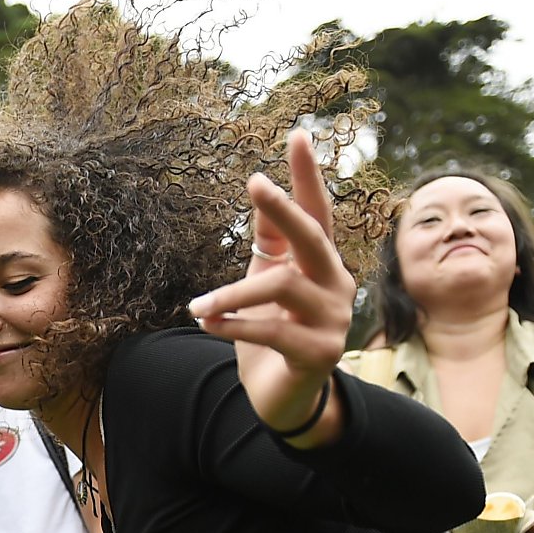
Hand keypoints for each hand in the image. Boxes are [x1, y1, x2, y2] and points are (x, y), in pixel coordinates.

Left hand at [187, 129, 353, 437]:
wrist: (283, 398)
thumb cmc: (271, 333)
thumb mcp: (265, 281)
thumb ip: (268, 241)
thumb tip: (262, 186)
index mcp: (320, 262)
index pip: (317, 211)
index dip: (308, 175)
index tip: (298, 134)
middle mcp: (336, 284)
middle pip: (311, 237)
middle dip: (283, 208)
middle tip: (257, 183)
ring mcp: (333, 319)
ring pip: (282, 288)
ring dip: (231, 296)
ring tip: (197, 307)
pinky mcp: (321, 353)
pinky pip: (274, 330)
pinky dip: (235, 326)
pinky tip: (208, 325)